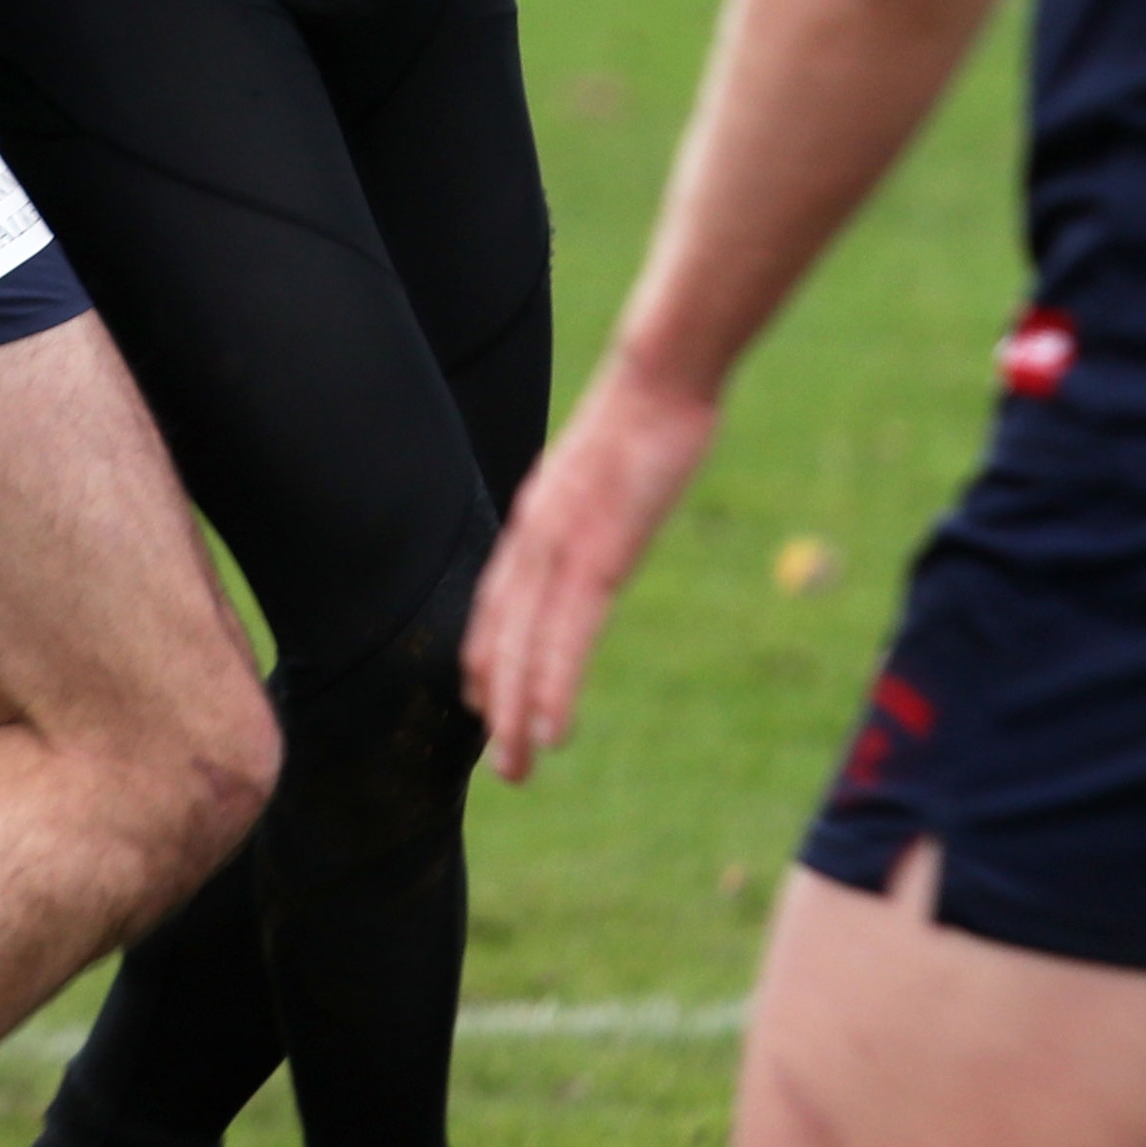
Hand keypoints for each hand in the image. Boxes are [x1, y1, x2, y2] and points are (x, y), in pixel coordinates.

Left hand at [465, 350, 721, 781]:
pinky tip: (551, 729)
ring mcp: (561, 548)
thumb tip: (597, 525)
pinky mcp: (599, 555)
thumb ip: (587, 509)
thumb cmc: (644, 419)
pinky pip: (570, 635)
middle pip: (501, 637)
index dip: (487, 660)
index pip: (495, 606)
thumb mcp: (600, 471)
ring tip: (516, 769)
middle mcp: (533, 539)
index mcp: (535, 520)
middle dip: (496, 706)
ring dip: (516, 715)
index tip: (485, 704)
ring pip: (526, 648)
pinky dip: (555, 685)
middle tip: (501, 768)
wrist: (660, 377)